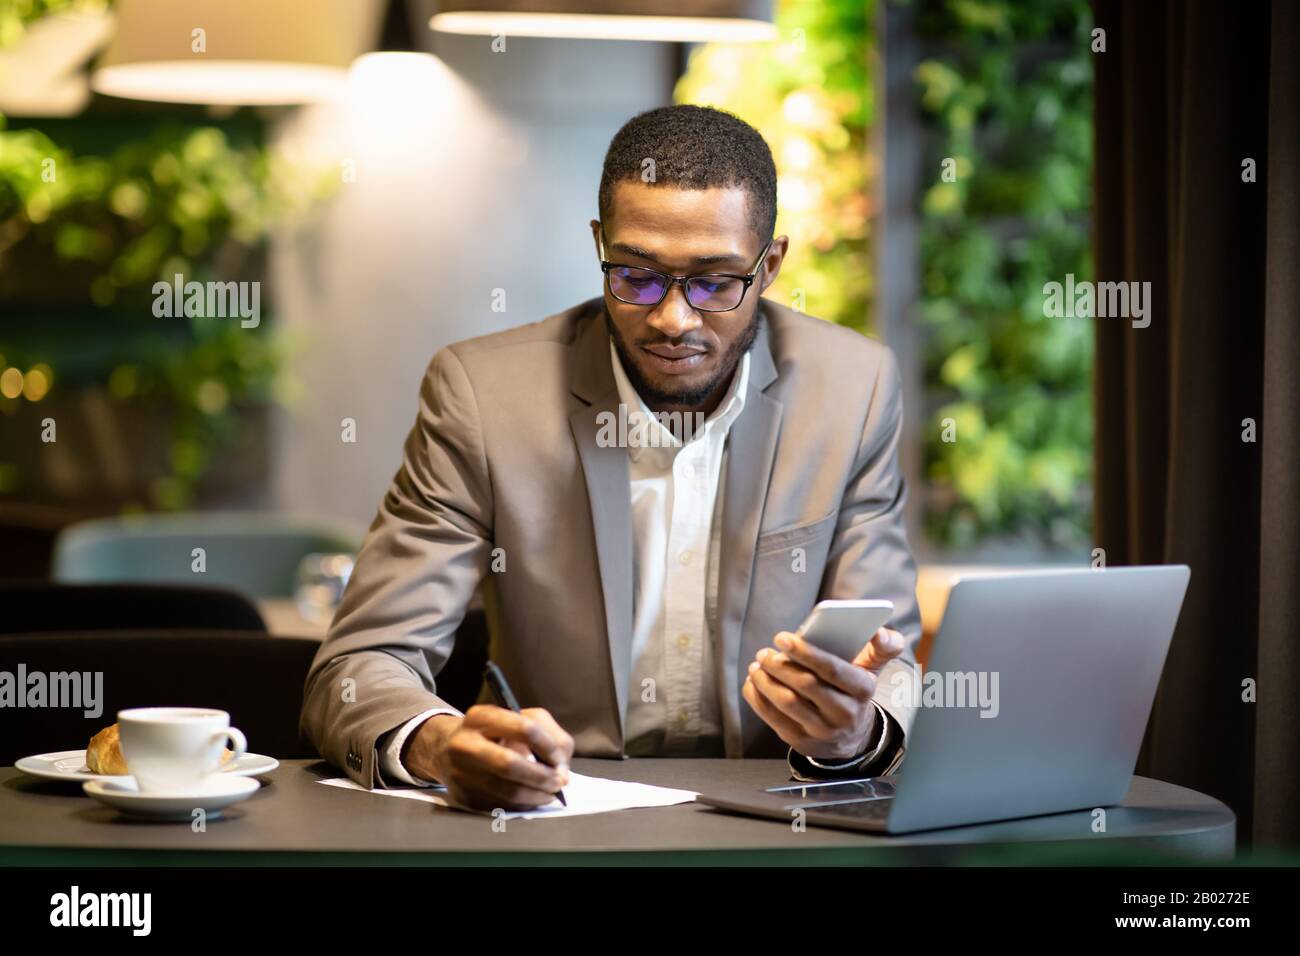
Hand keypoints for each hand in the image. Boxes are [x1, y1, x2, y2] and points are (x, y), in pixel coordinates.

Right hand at [401, 705, 573, 810]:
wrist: (447, 750)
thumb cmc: (494, 734)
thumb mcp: (519, 719)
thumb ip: (550, 736)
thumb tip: (561, 771)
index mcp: (480, 717)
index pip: (524, 728)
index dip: (549, 747)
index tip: (559, 760)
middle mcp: (464, 743)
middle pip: (510, 764)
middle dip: (541, 777)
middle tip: (558, 783)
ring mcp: (460, 773)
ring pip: (507, 791)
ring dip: (536, 795)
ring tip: (549, 792)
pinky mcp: (463, 796)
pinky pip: (500, 806)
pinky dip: (522, 805)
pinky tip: (532, 798)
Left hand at [743, 626, 905, 760]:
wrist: (851, 736)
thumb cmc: (854, 689)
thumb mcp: (873, 668)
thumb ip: (884, 645)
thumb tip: (877, 632)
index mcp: (863, 689)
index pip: (832, 669)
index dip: (805, 652)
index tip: (782, 637)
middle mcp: (845, 713)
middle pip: (805, 685)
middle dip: (779, 665)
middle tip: (764, 652)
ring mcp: (823, 731)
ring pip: (787, 702)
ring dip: (765, 681)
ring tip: (757, 665)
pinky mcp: (802, 742)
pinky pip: (773, 718)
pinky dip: (758, 698)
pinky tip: (753, 683)